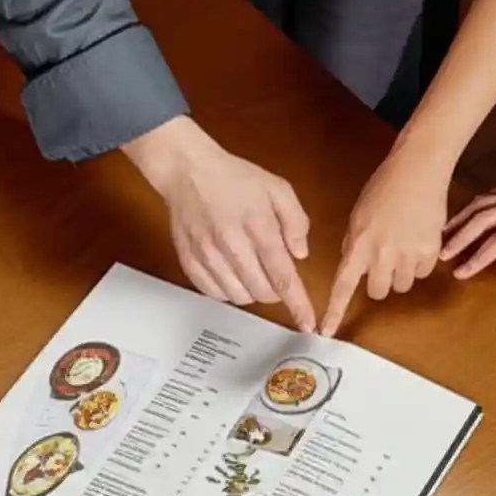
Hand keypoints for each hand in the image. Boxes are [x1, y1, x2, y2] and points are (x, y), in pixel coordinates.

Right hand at [122, 116, 315, 331]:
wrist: (187, 171)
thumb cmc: (234, 178)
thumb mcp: (277, 188)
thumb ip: (296, 221)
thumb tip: (301, 255)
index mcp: (258, 225)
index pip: (283, 276)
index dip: (298, 304)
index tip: (308, 324)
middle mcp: (231, 244)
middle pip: (261, 292)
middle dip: (276, 292)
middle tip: (275, 275)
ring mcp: (207, 255)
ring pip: (239, 297)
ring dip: (252, 292)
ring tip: (251, 270)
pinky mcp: (189, 261)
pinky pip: (214, 293)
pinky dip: (228, 291)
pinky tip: (231, 272)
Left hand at [320, 153, 448, 335]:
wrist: (419, 170)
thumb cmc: (385, 187)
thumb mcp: (359, 215)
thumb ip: (354, 243)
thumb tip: (353, 265)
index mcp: (359, 244)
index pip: (343, 285)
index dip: (334, 311)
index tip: (325, 331)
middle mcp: (382, 254)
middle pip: (378, 292)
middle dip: (379, 280)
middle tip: (383, 260)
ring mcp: (408, 254)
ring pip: (402, 285)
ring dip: (401, 272)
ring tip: (403, 245)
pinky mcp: (430, 251)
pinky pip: (423, 273)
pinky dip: (420, 263)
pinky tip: (418, 240)